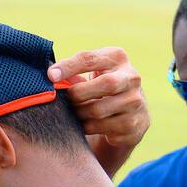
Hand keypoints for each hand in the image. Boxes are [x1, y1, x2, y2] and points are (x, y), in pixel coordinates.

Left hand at [49, 47, 149, 174]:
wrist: (130, 113)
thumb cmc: (101, 88)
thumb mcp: (92, 73)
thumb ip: (74, 72)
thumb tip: (51, 76)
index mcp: (117, 58)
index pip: (90, 58)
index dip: (69, 67)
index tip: (50, 76)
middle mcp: (132, 78)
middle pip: (106, 84)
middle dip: (79, 94)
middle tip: (68, 100)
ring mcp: (136, 102)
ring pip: (99, 110)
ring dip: (80, 114)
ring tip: (75, 113)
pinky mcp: (134, 124)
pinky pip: (102, 128)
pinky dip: (88, 127)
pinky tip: (86, 124)